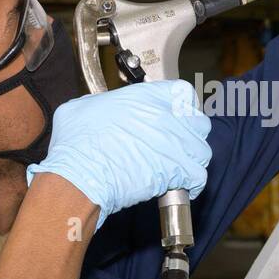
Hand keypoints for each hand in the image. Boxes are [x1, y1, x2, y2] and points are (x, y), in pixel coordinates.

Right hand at [25, 79, 210, 227]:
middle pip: (198, 122)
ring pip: (201, 150)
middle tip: (179, 144)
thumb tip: (98, 107)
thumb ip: (99, 103)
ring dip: (193, 159)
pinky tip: (183, 185)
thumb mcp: (80, 107)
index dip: (182, 106)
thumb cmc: (77, 146)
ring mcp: (173, 145)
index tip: (178, 116)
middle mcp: (164, 118)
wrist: (80, 176)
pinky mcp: (175, 172)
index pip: (183, 93)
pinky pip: (198, 176)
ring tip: (181, 166)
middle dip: (191, 134)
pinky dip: (193, 183)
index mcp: (146, 98)